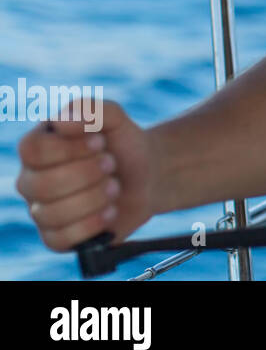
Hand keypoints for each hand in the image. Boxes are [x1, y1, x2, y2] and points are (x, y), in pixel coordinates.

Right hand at [16, 100, 156, 251]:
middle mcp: (32, 180)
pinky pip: (59, 241)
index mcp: (38, 148)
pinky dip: (91, 225)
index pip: (32, 150)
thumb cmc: (124, 144)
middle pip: (39, 185)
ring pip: (50, 214)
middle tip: (112, 164)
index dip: (70, 148)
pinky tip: (110, 212)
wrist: (149, 175)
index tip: (100, 142)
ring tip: (115, 186)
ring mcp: (41, 211)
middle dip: (87, 174)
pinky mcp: (57, 237)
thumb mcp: (114, 117)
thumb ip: (88, 109)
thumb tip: (59, 122)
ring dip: (94, 198)